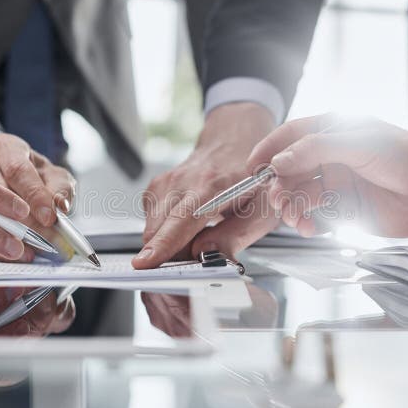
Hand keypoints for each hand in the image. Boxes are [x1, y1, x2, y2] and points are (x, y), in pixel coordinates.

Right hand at [0, 133, 75, 260]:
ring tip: (29, 250)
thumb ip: (61, 190)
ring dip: (7, 234)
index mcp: (6, 147)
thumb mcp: (56, 178)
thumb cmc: (38, 179)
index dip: (35, 195)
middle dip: (23, 219)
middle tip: (43, 238)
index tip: (49, 217)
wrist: (18, 186)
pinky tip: (14, 254)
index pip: (18, 170)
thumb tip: (60, 205)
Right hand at [134, 103, 275, 267]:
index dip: (162, 244)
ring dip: (170, 244)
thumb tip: (206, 254)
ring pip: (152, 231)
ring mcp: (165, 182)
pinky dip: (166, 232)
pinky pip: (152, 223)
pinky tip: (187, 224)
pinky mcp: (156, 187)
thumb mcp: (261, 210)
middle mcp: (182, 181)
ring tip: (200, 233)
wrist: (236, 143)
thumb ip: (236, 235)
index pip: (181, 220)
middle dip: (172, 255)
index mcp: (211, 186)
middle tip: (200, 255)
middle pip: (159, 232)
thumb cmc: (251, 177)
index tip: (145, 263)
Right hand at [248, 113, 407, 237]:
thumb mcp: (359, 143)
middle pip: (290, 171)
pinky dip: (307, 223)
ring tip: (294, 217)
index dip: (269, 151)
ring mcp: (338, 184)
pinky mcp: (347, 209)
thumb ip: (316, 150)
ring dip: (291, 207)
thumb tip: (280, 162)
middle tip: (278, 199)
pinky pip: (316, 216)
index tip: (253, 168)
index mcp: (333, 132)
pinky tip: (309, 227)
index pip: (290, 137)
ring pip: (300, 196)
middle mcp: (332, 157)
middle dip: (279, 186)